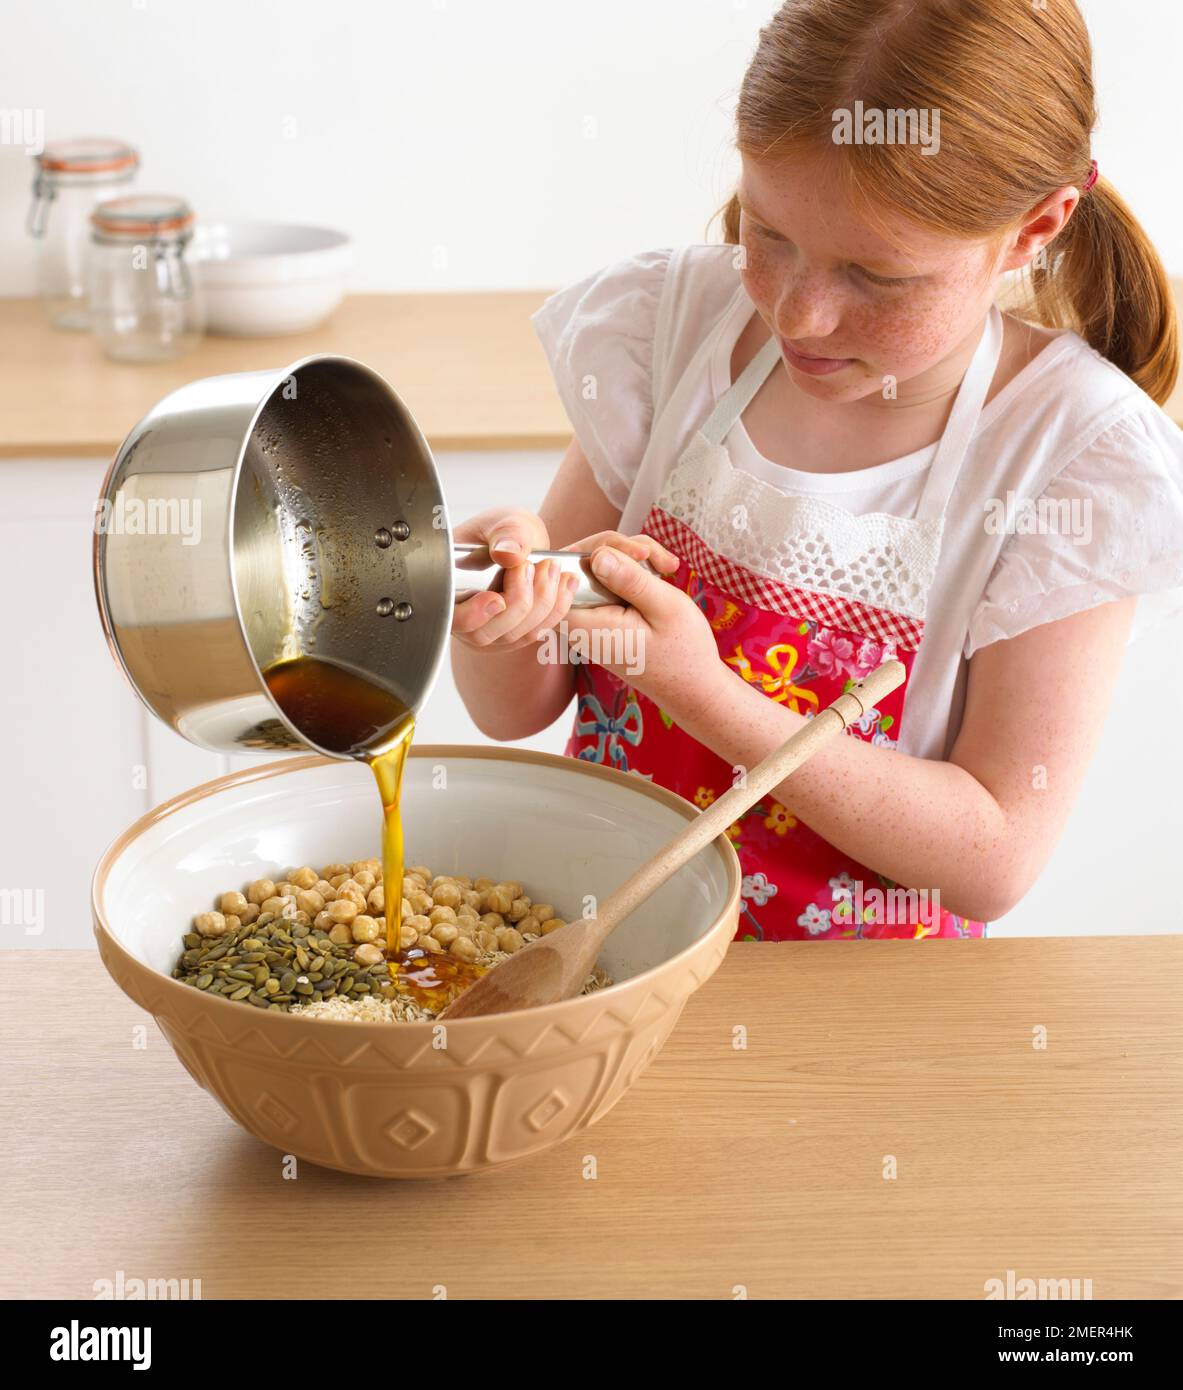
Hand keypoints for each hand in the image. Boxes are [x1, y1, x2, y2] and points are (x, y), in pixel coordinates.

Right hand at [451, 508, 575, 653]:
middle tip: (533, 566)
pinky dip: (555, 609)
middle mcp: (462, 616)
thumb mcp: (505, 521)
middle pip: (483, 633)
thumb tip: (507, 553)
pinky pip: (535, 633)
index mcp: (447, 587)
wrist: (521, 544)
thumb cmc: (505, 533)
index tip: (497, 598)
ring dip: (541, 603)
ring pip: (513, 636)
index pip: (449, 617)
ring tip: (552, 568)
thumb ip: (507, 533)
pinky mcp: (513, 635)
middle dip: (517, 601)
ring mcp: (487, 631)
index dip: (472, 615)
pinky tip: (566, 582)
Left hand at [560, 540, 721, 713]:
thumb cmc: (683, 652)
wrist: (692, 686)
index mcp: (586, 626)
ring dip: (630, 558)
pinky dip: (631, 572)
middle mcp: (579, 623)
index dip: (592, 549)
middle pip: (576, 563)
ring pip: (594, 567)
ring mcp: (589, 619)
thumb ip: (629, 580)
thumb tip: (597, 554)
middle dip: (618, 548)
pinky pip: (606, 581)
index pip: (561, 572)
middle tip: (656, 558)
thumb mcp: (665, 608)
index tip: (637, 556)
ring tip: (666, 568)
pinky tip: (658, 576)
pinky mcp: (601, 615)